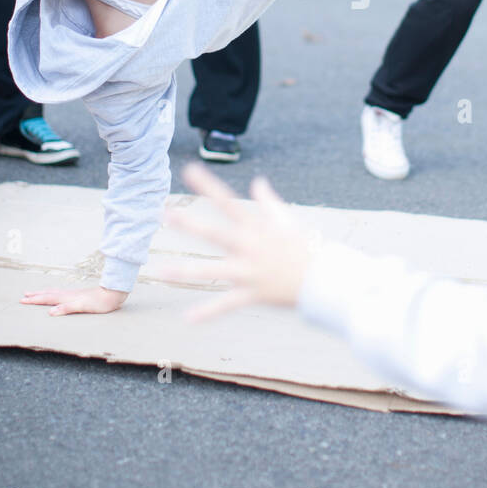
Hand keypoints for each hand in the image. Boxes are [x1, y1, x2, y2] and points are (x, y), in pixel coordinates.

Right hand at [21, 284, 127, 315]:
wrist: (112, 293)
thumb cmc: (99, 302)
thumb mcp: (83, 307)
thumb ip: (67, 308)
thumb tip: (50, 312)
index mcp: (67, 298)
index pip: (47, 299)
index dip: (35, 300)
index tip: (22, 300)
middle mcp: (68, 294)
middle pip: (48, 294)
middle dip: (36, 295)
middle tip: (24, 295)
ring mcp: (73, 294)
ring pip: (54, 292)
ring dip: (44, 293)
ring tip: (36, 293)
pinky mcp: (79, 296)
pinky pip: (61, 294)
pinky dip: (54, 294)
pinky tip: (57, 295)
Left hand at [159, 162, 311, 321]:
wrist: (327, 279)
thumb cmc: (307, 248)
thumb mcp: (288, 221)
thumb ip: (269, 202)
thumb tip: (257, 182)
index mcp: (257, 228)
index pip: (228, 201)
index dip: (208, 185)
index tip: (189, 169)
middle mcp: (251, 247)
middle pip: (216, 233)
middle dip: (190, 224)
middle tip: (166, 214)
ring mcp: (251, 271)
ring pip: (213, 271)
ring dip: (186, 271)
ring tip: (160, 271)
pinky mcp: (254, 294)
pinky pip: (227, 304)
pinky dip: (208, 312)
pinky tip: (187, 318)